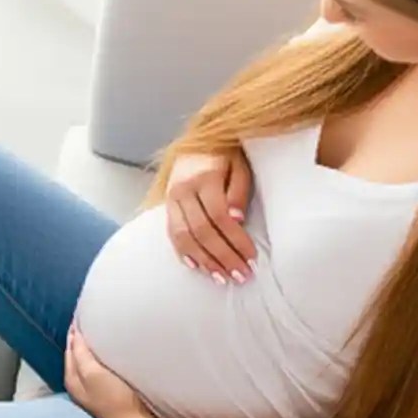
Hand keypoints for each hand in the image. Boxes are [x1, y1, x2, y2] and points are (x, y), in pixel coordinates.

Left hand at [64, 328, 157, 417]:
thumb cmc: (112, 399)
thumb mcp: (93, 373)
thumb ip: (81, 354)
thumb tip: (75, 335)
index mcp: (72, 379)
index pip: (70, 350)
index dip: (74, 334)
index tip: (80, 317)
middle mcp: (79, 387)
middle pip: (76, 357)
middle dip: (80, 341)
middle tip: (88, 322)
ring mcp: (93, 393)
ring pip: (87, 365)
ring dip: (91, 350)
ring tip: (99, 335)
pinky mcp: (108, 396)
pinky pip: (100, 372)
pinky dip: (101, 361)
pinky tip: (111, 356)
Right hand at [165, 147, 256, 284]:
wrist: (196, 139)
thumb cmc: (225, 153)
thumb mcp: (240, 166)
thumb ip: (239, 191)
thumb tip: (237, 220)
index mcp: (204, 176)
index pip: (220, 216)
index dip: (235, 239)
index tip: (251, 257)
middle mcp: (183, 189)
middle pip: (202, 230)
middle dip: (223, 256)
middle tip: (240, 275)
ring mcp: (171, 198)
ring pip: (184, 236)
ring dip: (204, 260)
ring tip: (222, 278)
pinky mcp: (166, 205)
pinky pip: (172, 233)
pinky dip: (184, 252)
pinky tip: (197, 267)